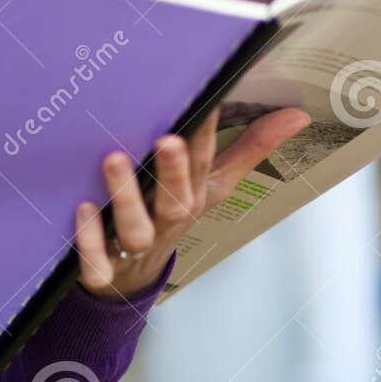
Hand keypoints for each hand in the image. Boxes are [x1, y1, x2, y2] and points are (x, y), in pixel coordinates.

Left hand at [74, 105, 311, 301]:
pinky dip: (90, 241)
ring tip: (112, 158)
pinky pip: (98, 263)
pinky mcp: (104, 271)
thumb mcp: (211, 186)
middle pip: (177, 202)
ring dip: (125, 197)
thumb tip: (298, 115)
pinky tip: (82, 209)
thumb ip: (249, 149)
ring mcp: (135, 248)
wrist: (132, 279)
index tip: (203, 102)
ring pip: (135, 229)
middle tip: (167, 138)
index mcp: (192, 199)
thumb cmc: (171, 216)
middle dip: (174, 172)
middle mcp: (166, 222)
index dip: (204, 136)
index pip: (203, 166)